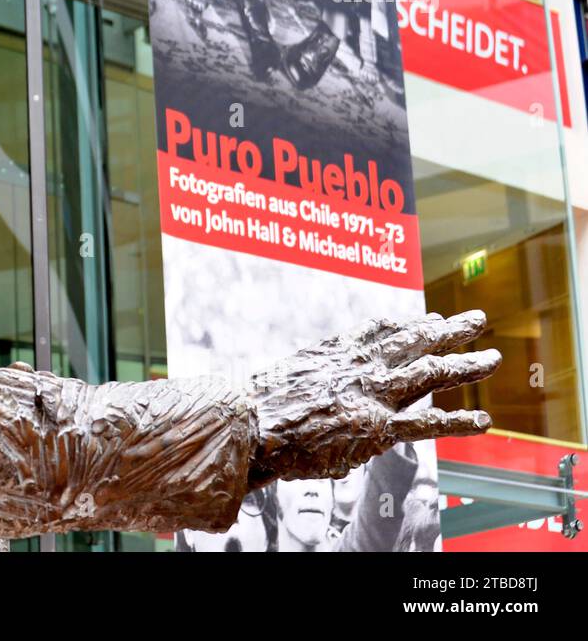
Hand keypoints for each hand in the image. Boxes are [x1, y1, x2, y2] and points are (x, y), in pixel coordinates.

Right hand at [245, 310, 499, 487]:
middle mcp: (363, 366)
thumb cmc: (262, 403)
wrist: (255, 422)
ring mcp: (375, 395)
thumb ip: (316, 371)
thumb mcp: (290, 371)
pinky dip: (458, 422)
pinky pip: (429, 424)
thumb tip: (320, 379)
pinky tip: (483, 421)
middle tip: (475, 320)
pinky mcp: (379, 428)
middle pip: (416, 341)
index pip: (383, 329)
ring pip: (433, 373)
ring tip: (492, 359)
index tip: (430, 318)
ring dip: (467, 365)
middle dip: (450, 330)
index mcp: (340, 351)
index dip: (410, 323)